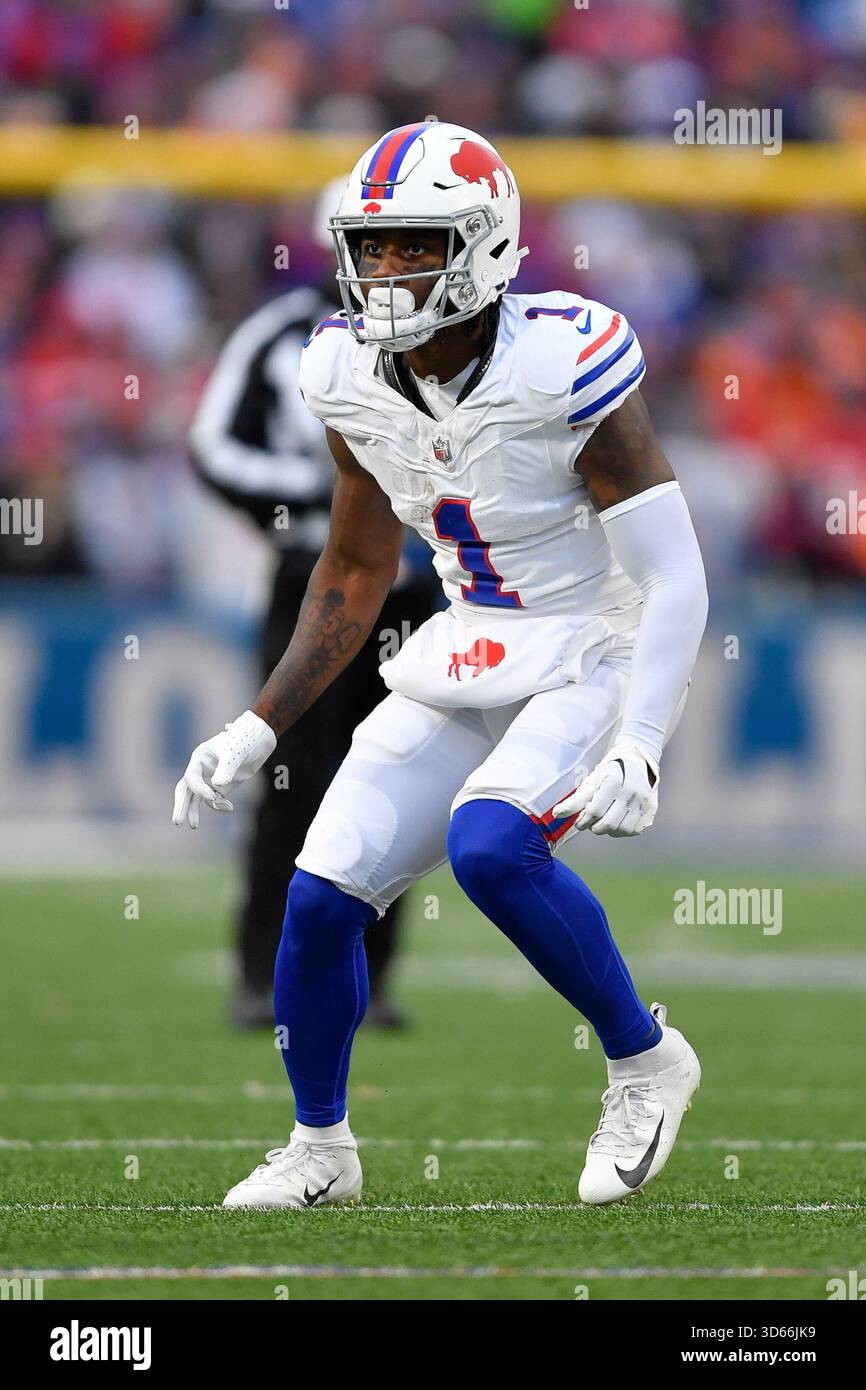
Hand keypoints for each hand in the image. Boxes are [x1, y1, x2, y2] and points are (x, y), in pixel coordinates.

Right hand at [172, 710, 276, 828]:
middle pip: (186, 789)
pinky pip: (215, 800)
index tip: (211, 796)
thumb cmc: (244, 740)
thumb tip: (217, 786)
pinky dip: (219, 806)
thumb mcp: (235, 752)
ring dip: (194, 810)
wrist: (260, 740)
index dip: (198, 789)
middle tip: (178, 821)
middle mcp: (202, 769)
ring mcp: (212, 779)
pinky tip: (230, 808)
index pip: (191, 777)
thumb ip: (226, 768)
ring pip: (197, 797)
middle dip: (182, 805)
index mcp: (200, 758)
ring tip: (194, 826)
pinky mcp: (222, 786)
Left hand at [552, 739, 659, 837]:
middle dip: (594, 827)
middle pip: (608, 824)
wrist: (637, 758)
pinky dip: (623, 830)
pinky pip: (635, 830)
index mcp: (614, 781)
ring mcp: (644, 801)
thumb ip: (575, 800)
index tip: (579, 821)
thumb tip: (557, 815)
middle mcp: (632, 792)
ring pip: (623, 830)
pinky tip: (618, 820)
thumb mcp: (591, 780)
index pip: (594, 812)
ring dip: (609, 830)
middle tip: (591, 822)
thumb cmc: (610, 769)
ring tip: (604, 820)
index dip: (583, 821)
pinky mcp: (652, 808)